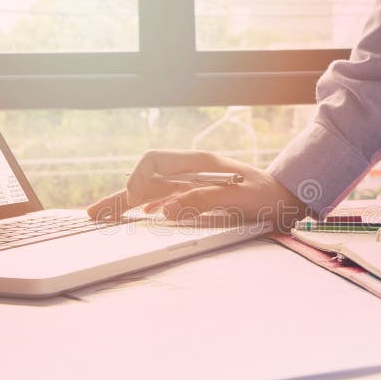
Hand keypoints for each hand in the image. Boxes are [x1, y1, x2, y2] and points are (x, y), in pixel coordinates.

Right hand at [86, 150, 307, 231]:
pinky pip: (163, 199)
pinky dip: (145, 207)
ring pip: (151, 190)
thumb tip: (163, 209)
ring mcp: (192, 183)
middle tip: (93, 214)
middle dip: (119, 195)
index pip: (153, 163)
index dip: (138, 180)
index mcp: (198, 164)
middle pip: (145, 178)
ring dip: (127, 203)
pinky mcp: (197, 196)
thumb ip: (201, 200)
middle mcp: (191, 170)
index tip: (134, 201)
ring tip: (103, 216)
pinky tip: (138, 215)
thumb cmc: (266, 196)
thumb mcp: (237, 198)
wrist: (287, 197)